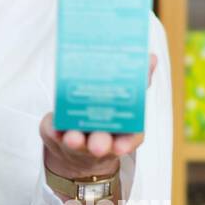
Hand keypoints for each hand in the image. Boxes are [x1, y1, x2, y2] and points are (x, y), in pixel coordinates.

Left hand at [41, 54, 157, 181]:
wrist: (76, 138)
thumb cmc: (105, 114)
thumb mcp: (122, 98)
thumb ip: (137, 82)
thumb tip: (151, 58)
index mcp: (120, 133)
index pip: (127, 140)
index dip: (125, 144)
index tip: (122, 147)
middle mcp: (99, 140)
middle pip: (101, 143)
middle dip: (99, 143)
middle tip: (97, 145)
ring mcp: (77, 139)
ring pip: (76, 141)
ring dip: (74, 139)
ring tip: (72, 137)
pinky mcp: (57, 133)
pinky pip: (54, 132)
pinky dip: (54, 129)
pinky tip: (53, 127)